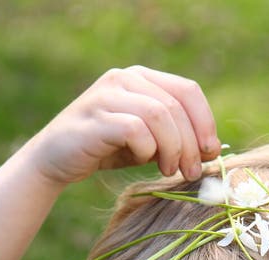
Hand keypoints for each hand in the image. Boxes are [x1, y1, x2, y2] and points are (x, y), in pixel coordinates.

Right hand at [29, 65, 221, 184]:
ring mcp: (108, 95)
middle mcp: (125, 79)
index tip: (211, 152)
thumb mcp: (147, 142)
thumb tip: (213, 148)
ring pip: (160, 116)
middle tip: (191, 172)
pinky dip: (147, 149)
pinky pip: (136, 130)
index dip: (205, 122)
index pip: (187, 90)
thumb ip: (174, 137)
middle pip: (176, 106)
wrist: (55, 160)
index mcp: (141, 78)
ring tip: (169, 170)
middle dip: (191, 143)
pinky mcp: (96, 117)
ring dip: (173, 148)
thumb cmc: (105, 151)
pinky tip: (142, 161)